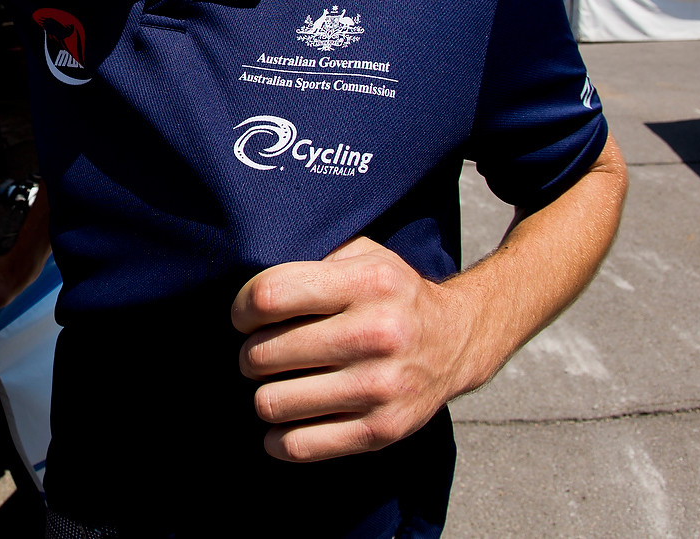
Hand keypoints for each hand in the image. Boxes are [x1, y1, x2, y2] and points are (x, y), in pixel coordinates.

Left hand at [230, 236, 475, 463]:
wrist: (457, 340)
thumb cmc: (390, 294)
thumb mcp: (362, 256)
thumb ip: (312, 258)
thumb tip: (249, 276)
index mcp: (367, 283)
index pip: (270, 296)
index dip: (242, 309)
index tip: (244, 317)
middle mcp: (376, 334)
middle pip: (264, 353)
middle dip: (249, 353)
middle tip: (259, 351)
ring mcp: (380, 388)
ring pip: (273, 402)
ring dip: (263, 393)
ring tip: (275, 382)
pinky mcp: (382, 430)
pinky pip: (300, 445)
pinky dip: (278, 438)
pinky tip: (284, 421)